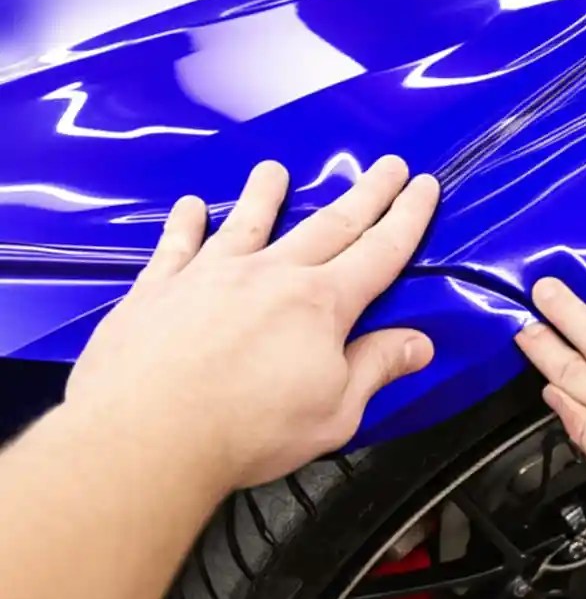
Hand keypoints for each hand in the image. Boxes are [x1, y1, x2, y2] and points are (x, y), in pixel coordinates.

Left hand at [63, 156, 438, 489]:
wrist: (148, 435)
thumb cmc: (249, 431)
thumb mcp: (334, 413)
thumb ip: (374, 369)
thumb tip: (419, 343)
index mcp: (322, 304)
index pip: (379, 252)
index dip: (407, 217)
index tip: (424, 185)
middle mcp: (271, 274)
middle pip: (329, 225)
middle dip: (366, 193)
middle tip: (389, 163)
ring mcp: (212, 275)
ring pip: (248, 222)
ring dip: (265, 194)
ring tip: (274, 170)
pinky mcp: (159, 288)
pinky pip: (176, 246)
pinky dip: (185, 224)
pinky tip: (190, 206)